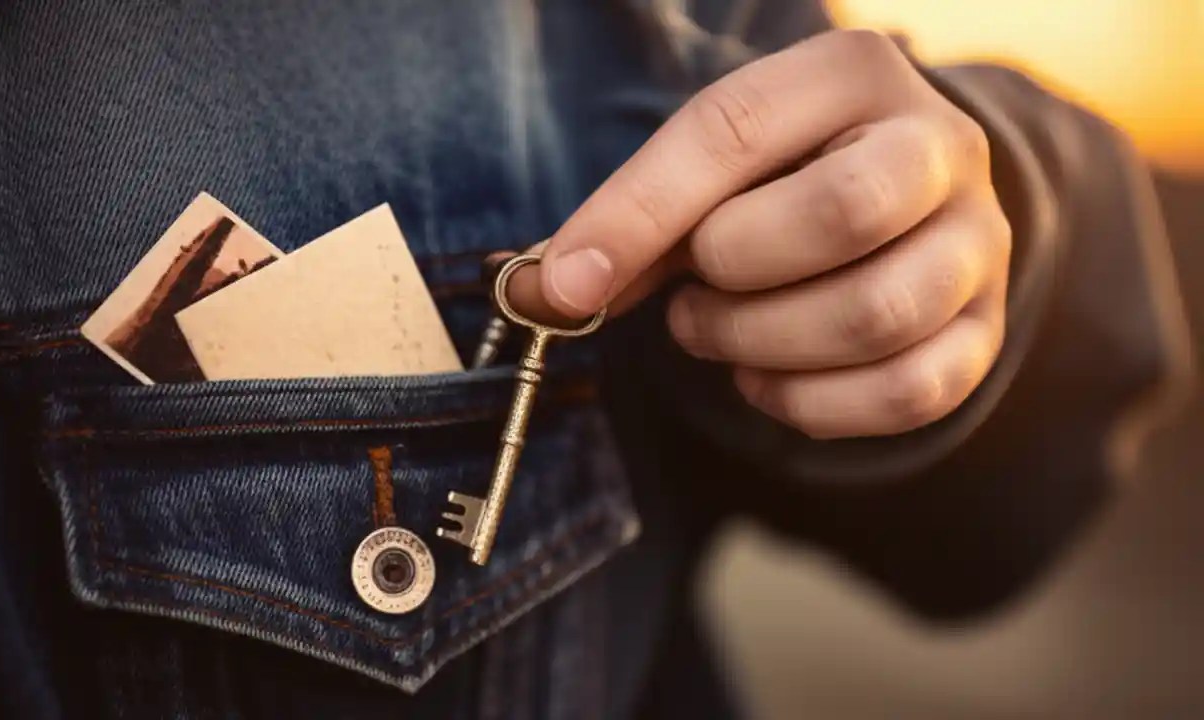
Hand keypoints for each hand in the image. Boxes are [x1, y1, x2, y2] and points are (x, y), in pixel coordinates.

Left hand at [521, 30, 1010, 438]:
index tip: (568, 282)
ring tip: (715, 330)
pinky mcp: (982, 333)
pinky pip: (905, 392)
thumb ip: (628, 221)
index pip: (737, 130)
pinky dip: (809, 403)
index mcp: (852, 75)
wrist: (897, 206)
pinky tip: (768, 379)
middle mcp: (937, 148)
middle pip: (841, 214)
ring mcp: (974, 244)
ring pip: (875, 314)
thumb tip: (539, 291)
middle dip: (732, 272)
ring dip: (759, 344)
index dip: (640, 213)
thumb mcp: (706, 172)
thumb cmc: (778, 182)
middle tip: (690, 292)